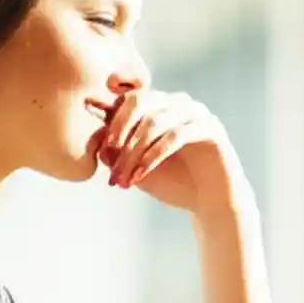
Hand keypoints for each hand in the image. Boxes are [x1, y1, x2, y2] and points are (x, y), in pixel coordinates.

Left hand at [94, 89, 249, 214]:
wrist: (210, 203)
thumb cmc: (173, 183)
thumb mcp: (135, 165)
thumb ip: (115, 146)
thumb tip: (92, 120)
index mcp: (160, 106)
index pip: (128, 99)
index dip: (110, 120)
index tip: (99, 148)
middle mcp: (178, 103)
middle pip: (140, 101)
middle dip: (119, 130)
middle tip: (108, 157)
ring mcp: (197, 113)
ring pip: (155, 121)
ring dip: (133, 152)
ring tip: (122, 179)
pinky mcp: (211, 129)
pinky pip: (175, 136)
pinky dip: (152, 157)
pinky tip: (141, 176)